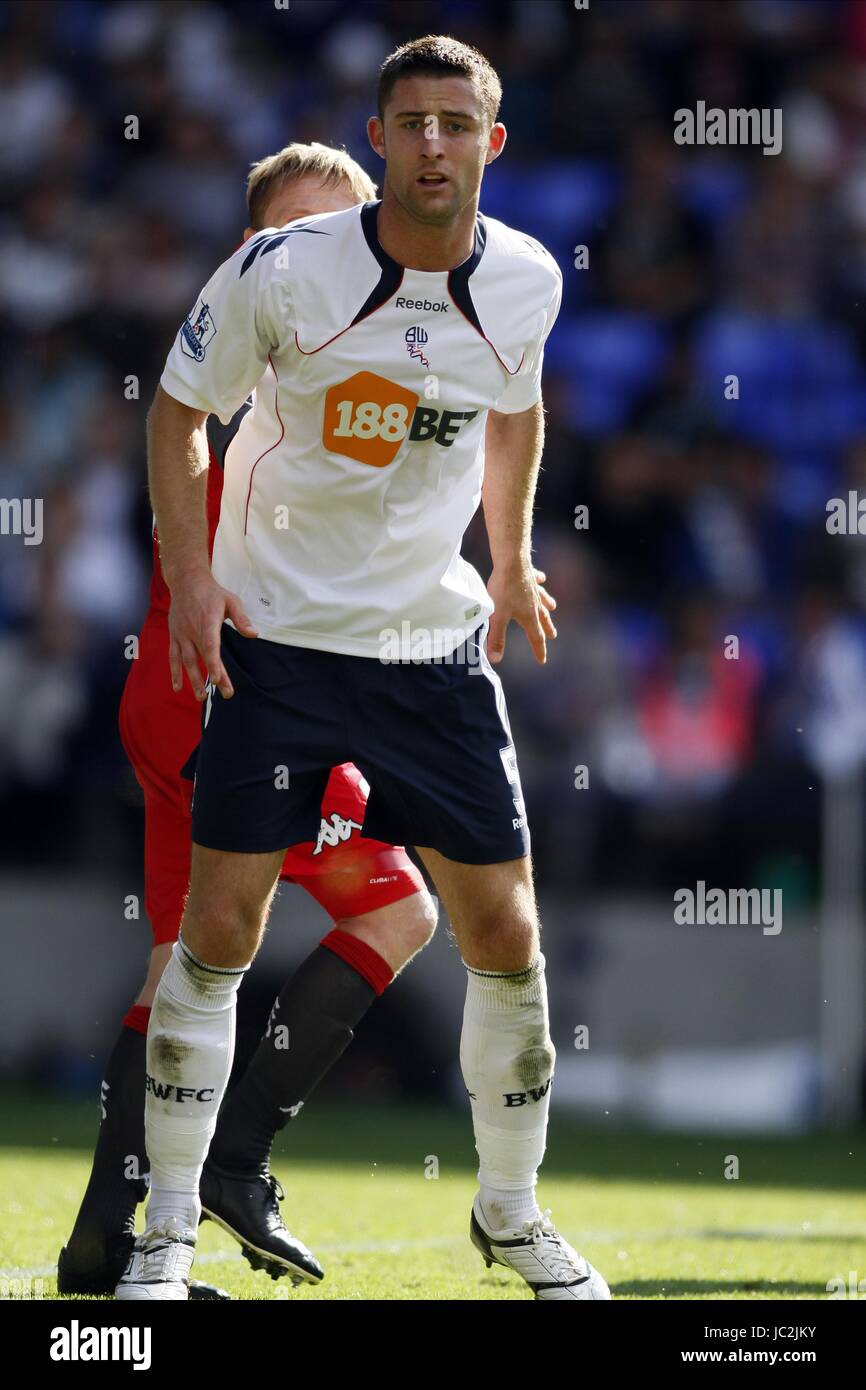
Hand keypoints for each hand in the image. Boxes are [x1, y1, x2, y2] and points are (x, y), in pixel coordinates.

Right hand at [167, 568, 257, 698]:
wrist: (186, 582)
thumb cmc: (212, 593)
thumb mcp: (231, 600)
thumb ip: (242, 618)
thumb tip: (254, 634)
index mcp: (207, 620)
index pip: (210, 645)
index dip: (212, 663)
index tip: (218, 680)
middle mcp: (192, 630)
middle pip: (201, 657)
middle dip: (211, 677)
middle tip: (225, 694)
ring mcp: (181, 634)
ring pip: (186, 661)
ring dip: (193, 680)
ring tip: (201, 697)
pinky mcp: (175, 636)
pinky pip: (173, 657)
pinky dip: (174, 672)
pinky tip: (178, 688)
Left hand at [487, 563, 557, 665]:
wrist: (511, 561)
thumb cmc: (504, 589)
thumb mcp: (497, 617)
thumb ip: (496, 638)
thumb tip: (496, 659)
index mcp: (529, 616)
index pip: (536, 637)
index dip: (539, 650)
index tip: (542, 660)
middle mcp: (535, 603)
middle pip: (543, 619)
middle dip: (547, 629)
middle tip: (553, 635)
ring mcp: (533, 589)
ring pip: (543, 599)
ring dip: (548, 604)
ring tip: (553, 607)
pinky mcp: (529, 575)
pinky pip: (537, 580)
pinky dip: (539, 581)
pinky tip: (541, 579)